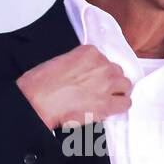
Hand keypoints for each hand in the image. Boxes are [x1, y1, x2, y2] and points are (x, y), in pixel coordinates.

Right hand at [16, 44, 132, 128]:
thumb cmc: (42, 84)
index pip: (104, 60)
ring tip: (106, 101)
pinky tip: (109, 110)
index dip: (100, 72)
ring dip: (118, 93)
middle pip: (117, 72)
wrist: (38, 101)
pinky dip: (119, 107)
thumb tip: (84, 76)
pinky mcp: (107, 104)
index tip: (94, 79)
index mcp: (90, 52)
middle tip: (99, 91)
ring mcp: (107, 84)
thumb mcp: (60, 62)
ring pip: (125, 86)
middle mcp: (102, 65)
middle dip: (110, 81)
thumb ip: (79, 65)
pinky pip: (125, 103)